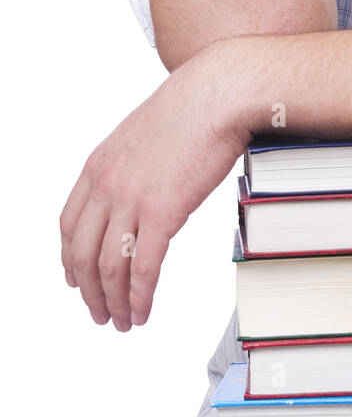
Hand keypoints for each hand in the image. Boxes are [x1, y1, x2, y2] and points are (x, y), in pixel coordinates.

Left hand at [59, 45, 247, 330]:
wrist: (217, 93)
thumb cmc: (194, 107)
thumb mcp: (145, 134)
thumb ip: (133, 164)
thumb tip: (144, 182)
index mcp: (98, 165)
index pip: (69, 225)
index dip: (69, 259)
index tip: (75, 280)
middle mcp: (106, 185)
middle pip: (82, 254)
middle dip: (88, 292)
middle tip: (99, 314)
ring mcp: (131, 200)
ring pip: (108, 269)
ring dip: (112, 303)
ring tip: (122, 322)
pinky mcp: (162, 212)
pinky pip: (142, 268)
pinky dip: (138, 297)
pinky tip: (142, 312)